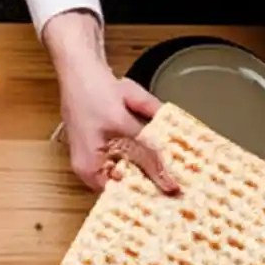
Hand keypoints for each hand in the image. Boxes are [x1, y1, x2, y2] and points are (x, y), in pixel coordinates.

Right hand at [45, 12, 178, 194]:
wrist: (81, 64)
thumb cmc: (92, 94)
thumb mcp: (125, 126)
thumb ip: (148, 154)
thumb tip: (171, 182)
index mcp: (89, 170)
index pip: (121, 195)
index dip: (146, 197)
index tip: (172, 200)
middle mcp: (92, 165)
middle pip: (128, 181)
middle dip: (155, 181)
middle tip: (184, 187)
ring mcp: (100, 150)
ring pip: (134, 163)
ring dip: (155, 162)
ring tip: (181, 167)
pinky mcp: (109, 135)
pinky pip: (133, 147)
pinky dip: (149, 144)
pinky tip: (169, 141)